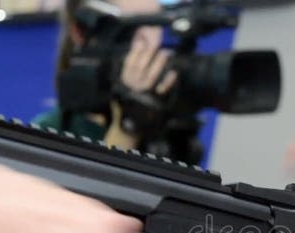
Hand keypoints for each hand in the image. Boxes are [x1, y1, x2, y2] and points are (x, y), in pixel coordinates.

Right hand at [105, 29, 177, 149]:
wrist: (129, 127)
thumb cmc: (126, 106)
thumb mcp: (120, 89)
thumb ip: (126, 73)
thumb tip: (132, 52)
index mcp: (123, 81)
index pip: (128, 63)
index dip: (136, 51)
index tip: (142, 41)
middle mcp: (132, 86)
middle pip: (141, 66)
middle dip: (150, 53)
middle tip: (158, 43)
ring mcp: (143, 94)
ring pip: (151, 75)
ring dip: (160, 63)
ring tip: (167, 54)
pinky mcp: (154, 101)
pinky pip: (162, 89)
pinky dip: (168, 81)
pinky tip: (174, 73)